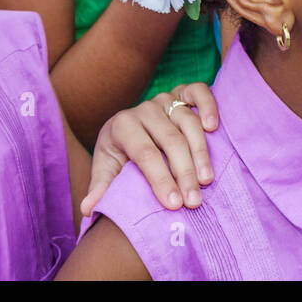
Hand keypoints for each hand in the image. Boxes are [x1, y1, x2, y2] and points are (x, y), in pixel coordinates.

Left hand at [80, 82, 218, 218]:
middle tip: (193, 200)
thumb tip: (88, 209)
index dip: (160, 178)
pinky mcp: (182, 93)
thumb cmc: (120, 153)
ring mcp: (165, 99)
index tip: (173, 204)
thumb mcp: (106, 168)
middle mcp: (144, 109)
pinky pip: (199, 92)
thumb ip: (101, 188)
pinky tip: (213, 128)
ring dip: (200, 152)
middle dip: (184, 173)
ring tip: (206, 180)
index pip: (144, 153)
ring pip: (188, 122)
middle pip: (170, 140)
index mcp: (122, 125)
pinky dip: (209, 106)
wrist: (128, 126)